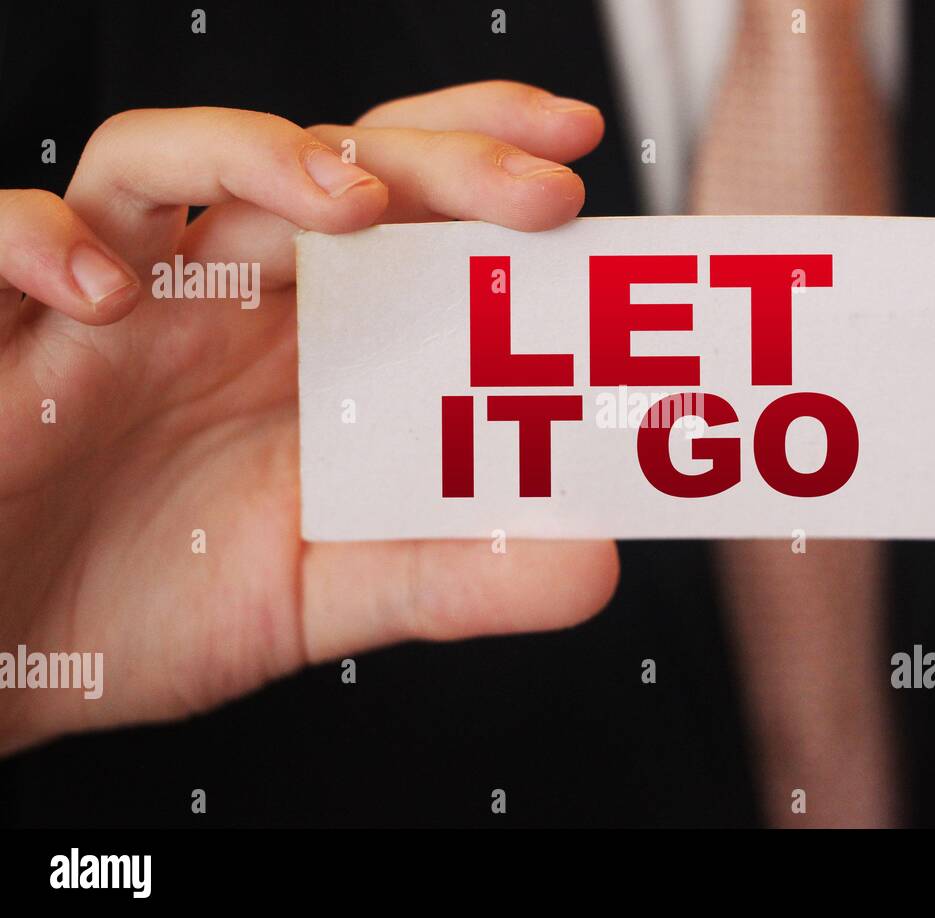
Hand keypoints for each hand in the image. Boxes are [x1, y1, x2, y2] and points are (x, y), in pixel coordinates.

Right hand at [0, 81, 618, 754]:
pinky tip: (106, 288)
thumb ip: (449, 573)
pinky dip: (39, 239)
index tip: (576, 159)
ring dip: (253, 157)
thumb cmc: (156, 600)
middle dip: (430, 159)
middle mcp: (213, 299)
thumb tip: (594, 563)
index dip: (479, 164)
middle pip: (317, 170)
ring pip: (158, 163)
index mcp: (301, 339)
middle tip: (534, 183)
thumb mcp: (323, 593)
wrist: (12, 657)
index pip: (398, 211)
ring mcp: (103, 306)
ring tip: (349, 199)